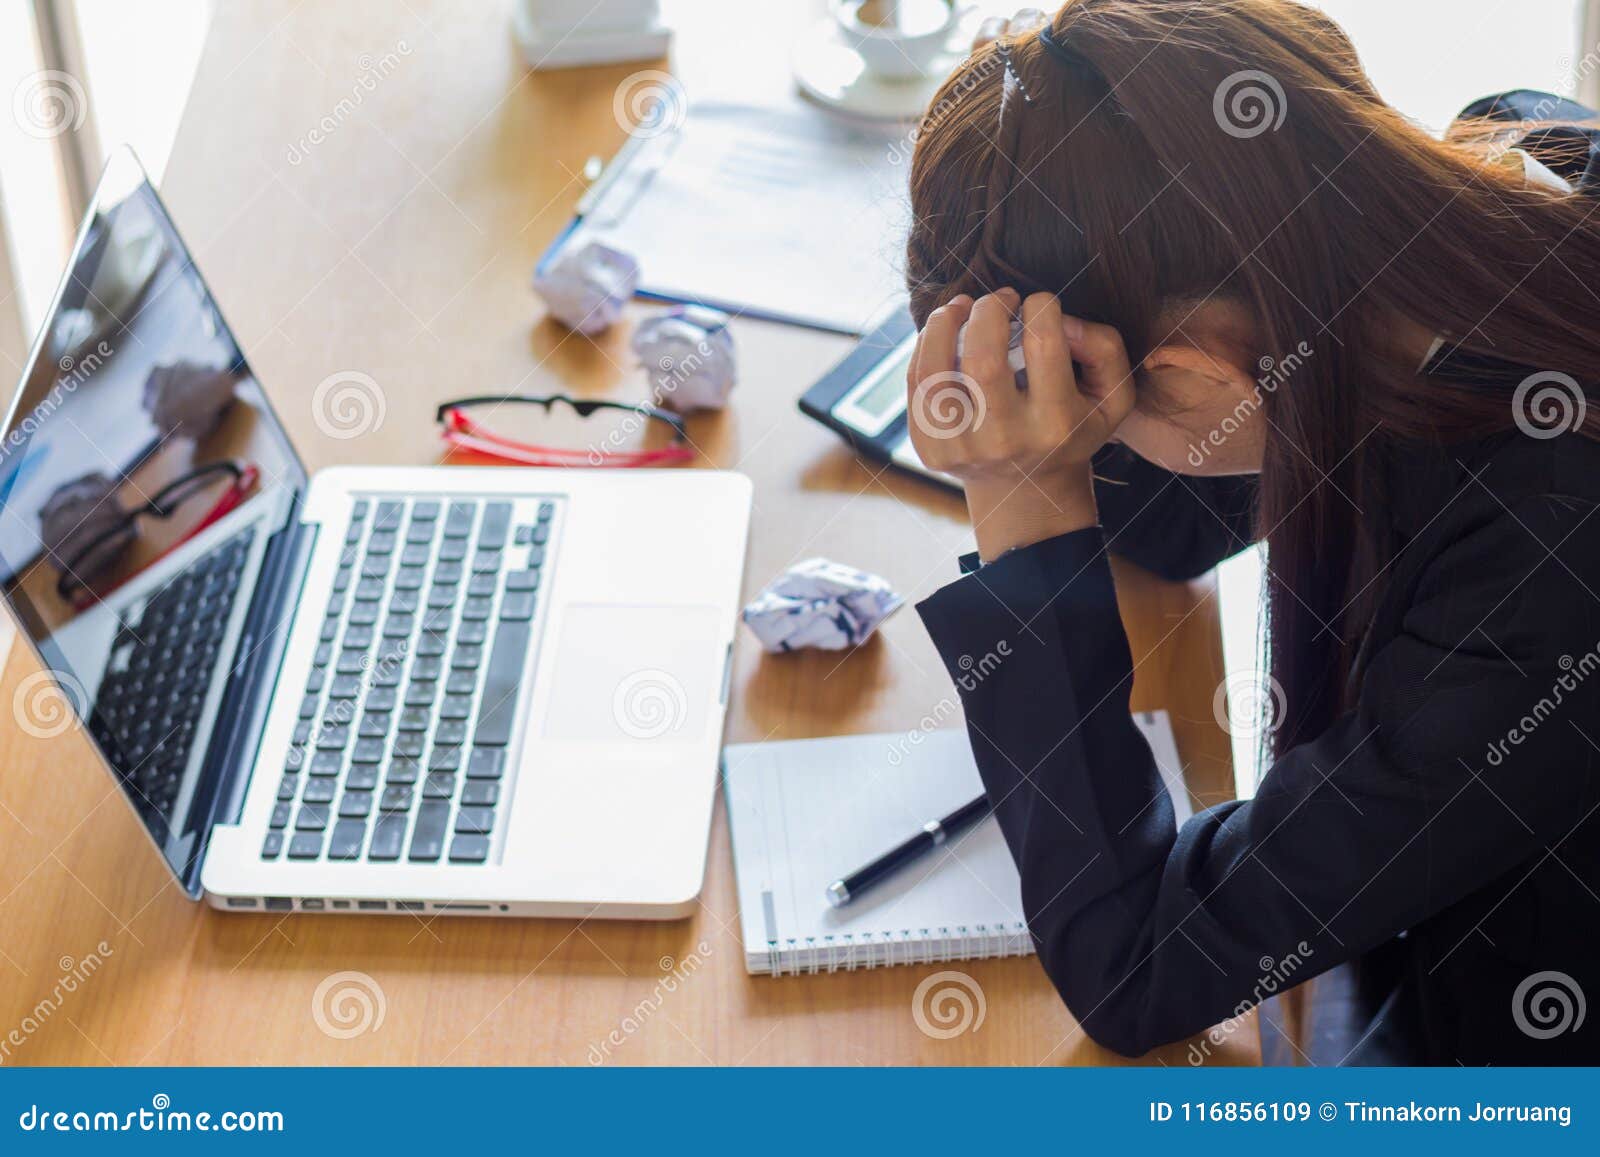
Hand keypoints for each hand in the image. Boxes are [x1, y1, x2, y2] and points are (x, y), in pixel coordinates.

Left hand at [907, 290, 1136, 560]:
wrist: (1025, 491)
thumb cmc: (1071, 428)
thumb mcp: (1112, 396)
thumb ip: (1104, 348)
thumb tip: (1062, 320)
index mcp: (1055, 425)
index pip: (1044, 343)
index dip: (1040, 305)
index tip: (1037, 304)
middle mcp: (1006, 441)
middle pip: (984, 358)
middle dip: (989, 310)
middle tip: (999, 298)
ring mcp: (962, 449)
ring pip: (936, 370)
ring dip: (943, 323)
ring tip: (959, 305)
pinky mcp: (930, 450)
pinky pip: (916, 385)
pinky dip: (925, 347)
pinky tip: (942, 332)